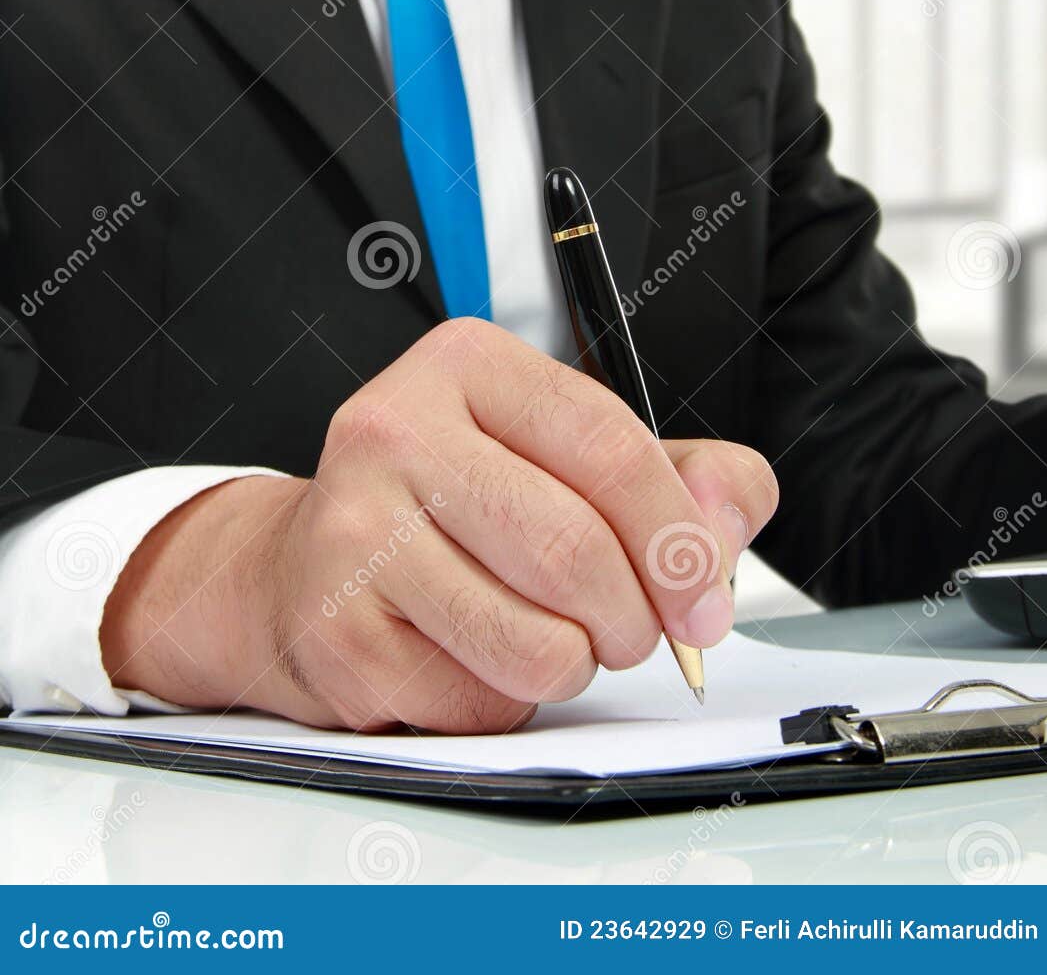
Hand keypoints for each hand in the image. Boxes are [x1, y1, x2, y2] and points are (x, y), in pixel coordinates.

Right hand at [101, 318, 777, 733]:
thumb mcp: (569, 457)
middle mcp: (394, 430)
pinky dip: (507, 701)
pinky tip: (473, 656)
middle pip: (574, 551)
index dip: (679, 537)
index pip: (608, 445)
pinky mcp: (337, 631)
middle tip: (633, 631)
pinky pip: (477, 700)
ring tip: (553, 638)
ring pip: (534, 642)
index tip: (703, 598)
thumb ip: (681, 474)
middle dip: (633, 617)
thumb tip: (725, 518)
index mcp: (465, 364)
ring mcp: (353, 532)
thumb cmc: (455, 505)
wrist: (302, 567)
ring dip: (574, 665)